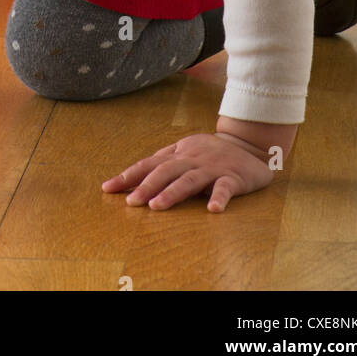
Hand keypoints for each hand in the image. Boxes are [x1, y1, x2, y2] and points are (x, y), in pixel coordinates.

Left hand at [101, 132, 273, 211]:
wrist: (249, 145)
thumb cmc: (211, 153)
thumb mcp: (185, 152)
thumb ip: (163, 162)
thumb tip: (132, 176)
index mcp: (179, 154)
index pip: (149, 164)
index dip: (129, 175)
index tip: (107, 188)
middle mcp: (192, 159)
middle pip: (166, 170)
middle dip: (147, 186)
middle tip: (131, 202)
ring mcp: (212, 168)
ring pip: (190, 179)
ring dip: (172, 192)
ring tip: (156, 206)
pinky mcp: (233, 177)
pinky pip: (225, 188)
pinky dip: (219, 197)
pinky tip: (213, 209)